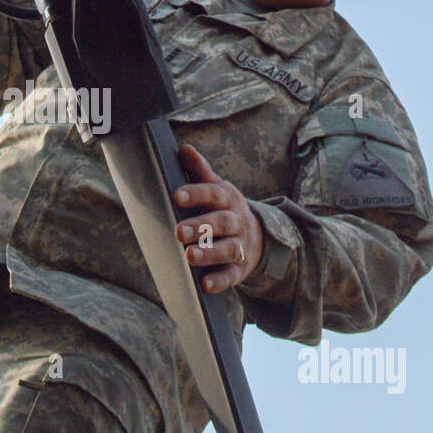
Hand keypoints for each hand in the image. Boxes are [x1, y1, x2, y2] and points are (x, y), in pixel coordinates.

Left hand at [173, 144, 264, 291]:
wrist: (255, 235)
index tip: (177, 195)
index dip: (197, 194)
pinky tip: (205, 284)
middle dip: (201, 227)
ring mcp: (240, 246)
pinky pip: (232, 275)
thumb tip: (184, 149)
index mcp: (228, 199)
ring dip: (210, 254)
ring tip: (190, 256)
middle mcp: (237, 221)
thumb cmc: (224, 208)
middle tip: (178, 232)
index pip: (214, 194)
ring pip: (228, 249)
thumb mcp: (216, 188)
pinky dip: (220, 280)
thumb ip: (200, 171)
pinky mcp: (240, 269)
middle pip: (222, 223)